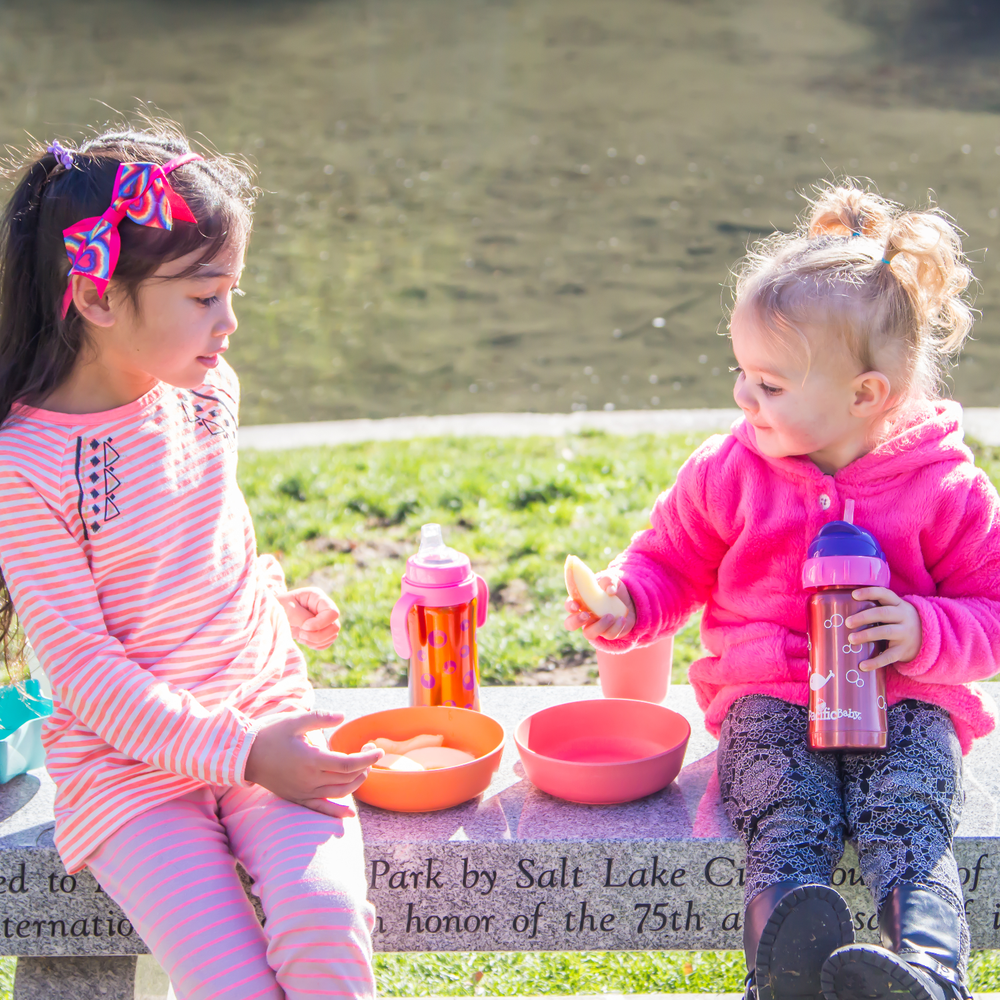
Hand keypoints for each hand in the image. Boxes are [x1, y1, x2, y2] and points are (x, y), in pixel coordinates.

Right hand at [243, 711, 382, 817]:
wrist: (244, 756)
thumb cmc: (270, 734)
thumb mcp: (295, 720)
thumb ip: (321, 718)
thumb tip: (342, 716)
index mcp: (312, 760)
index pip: (348, 764)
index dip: (367, 758)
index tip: (378, 751)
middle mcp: (310, 780)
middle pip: (347, 779)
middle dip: (364, 767)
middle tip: (368, 751)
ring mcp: (304, 792)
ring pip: (339, 793)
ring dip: (356, 783)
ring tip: (362, 768)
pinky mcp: (297, 798)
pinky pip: (320, 809)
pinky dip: (336, 813)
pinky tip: (349, 816)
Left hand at [277, 587, 340, 648]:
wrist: (272, 615)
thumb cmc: (278, 607)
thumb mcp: (287, 609)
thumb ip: (302, 617)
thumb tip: (314, 629)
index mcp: (317, 597)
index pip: (333, 613)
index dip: (320, 623)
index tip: (304, 626)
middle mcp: (324, 608)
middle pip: (335, 626)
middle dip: (318, 635)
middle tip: (301, 634)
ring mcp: (325, 620)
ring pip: (332, 636)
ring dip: (315, 641)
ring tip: (300, 636)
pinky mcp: (322, 631)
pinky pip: (327, 643)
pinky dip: (316, 645)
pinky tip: (304, 640)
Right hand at [563, 573, 635, 641]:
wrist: (628, 602)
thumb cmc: (612, 589)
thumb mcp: (611, 581)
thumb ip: (609, 581)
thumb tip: (610, 590)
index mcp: (581, 602)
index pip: (569, 606)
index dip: (570, 606)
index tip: (577, 605)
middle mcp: (584, 616)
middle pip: (570, 624)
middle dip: (576, 621)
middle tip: (586, 615)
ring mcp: (595, 627)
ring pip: (588, 634)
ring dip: (598, 626)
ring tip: (610, 616)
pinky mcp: (607, 633)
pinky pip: (608, 635)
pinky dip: (615, 628)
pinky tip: (622, 619)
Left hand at [846, 587, 921, 670]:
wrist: (926, 638)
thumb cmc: (898, 621)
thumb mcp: (893, 610)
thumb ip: (875, 607)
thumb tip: (840, 608)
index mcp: (898, 604)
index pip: (885, 594)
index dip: (869, 593)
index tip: (853, 595)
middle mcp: (903, 617)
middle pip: (883, 613)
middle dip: (864, 617)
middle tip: (847, 622)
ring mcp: (905, 634)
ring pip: (885, 632)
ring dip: (867, 635)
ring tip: (851, 639)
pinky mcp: (903, 651)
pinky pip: (889, 656)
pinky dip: (875, 662)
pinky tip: (862, 665)